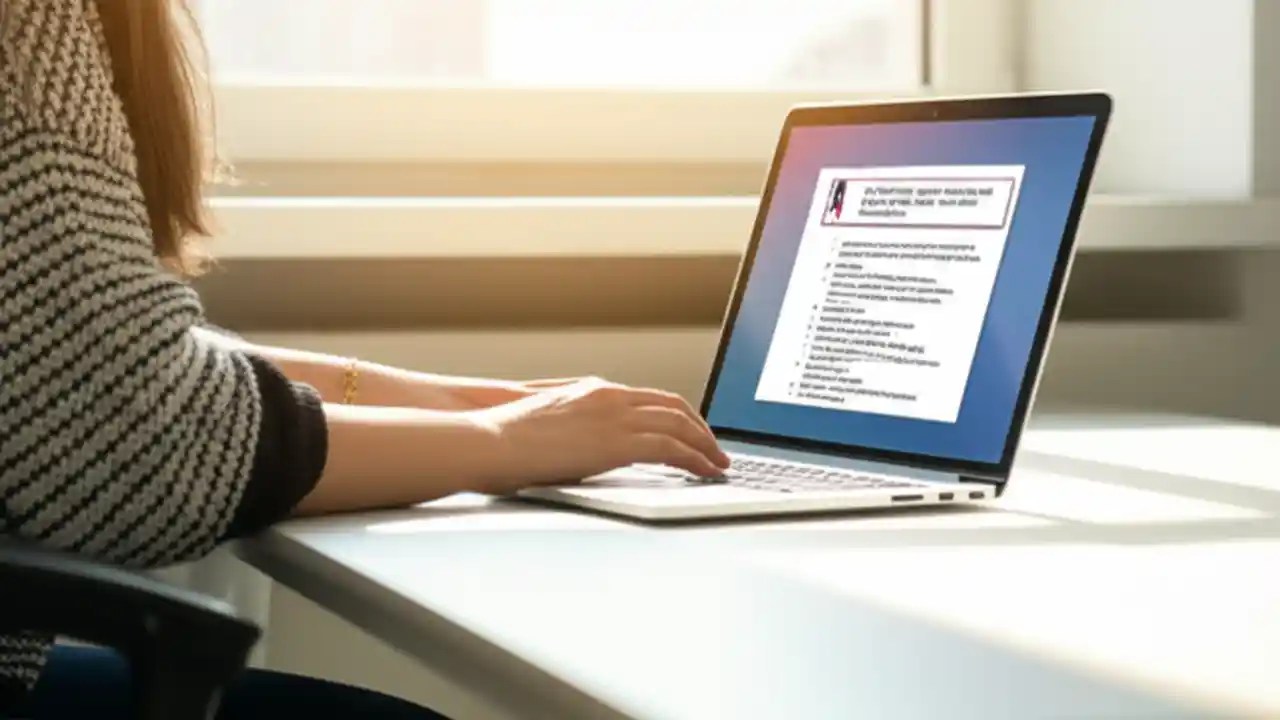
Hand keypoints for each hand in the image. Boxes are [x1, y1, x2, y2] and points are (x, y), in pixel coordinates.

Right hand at [472, 377, 729, 493]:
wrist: (490, 440)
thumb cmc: (508, 441)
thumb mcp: (551, 427)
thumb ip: (579, 430)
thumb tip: (591, 451)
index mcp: (596, 391)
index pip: (652, 398)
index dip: (679, 416)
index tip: (692, 433)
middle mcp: (612, 396)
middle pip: (674, 406)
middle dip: (700, 429)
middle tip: (714, 450)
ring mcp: (616, 416)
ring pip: (681, 424)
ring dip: (705, 446)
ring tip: (718, 465)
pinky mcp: (618, 441)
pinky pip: (672, 448)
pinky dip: (696, 459)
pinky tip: (705, 473)